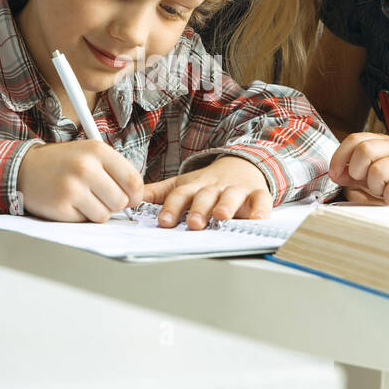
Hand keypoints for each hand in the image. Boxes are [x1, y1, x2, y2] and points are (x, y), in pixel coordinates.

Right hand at [16, 140, 143, 221]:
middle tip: (100, 196)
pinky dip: (80, 216)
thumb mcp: (90, 154)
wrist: (25, 168)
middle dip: (114, 204)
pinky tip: (70, 203)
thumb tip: (137, 197)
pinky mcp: (60, 207)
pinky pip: (85, 221)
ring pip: (104, 215)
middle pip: (121, 202)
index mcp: (97, 150)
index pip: (134, 181)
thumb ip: (115, 171)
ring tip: (83, 198)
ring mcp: (72, 188)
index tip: (130, 198)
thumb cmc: (62, 163)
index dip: (135, 195)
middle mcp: (85, 167)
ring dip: (97, 211)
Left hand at [142, 156, 271, 229]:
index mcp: (193, 187)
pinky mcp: (257, 194)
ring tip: (221, 217)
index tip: (163, 221)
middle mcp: (213, 188)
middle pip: (204, 197)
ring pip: (231, 197)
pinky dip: (261, 210)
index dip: (171, 208)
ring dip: (226, 206)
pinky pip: (261, 201)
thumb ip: (157, 194)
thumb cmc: (208, 183)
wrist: (242, 165)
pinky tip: (257, 219)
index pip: (179, 195)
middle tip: (193, 223)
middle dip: (198, 209)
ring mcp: (236, 190)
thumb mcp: (182, 185)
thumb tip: (127, 200)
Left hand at [329, 133, 388, 204]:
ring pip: (378, 171)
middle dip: (358, 171)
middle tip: (366, 183)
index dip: (340, 156)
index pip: (355, 139)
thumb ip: (358, 173)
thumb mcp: (379, 174)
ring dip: (376, 188)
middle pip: (364, 150)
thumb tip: (336, 173)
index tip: (335, 174)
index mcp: (384, 143)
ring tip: (385, 191)